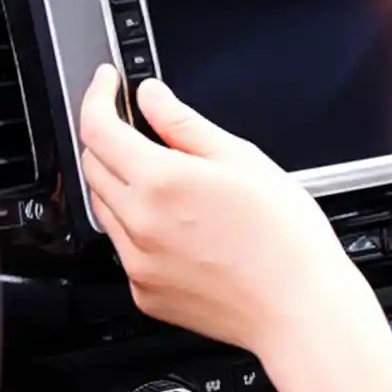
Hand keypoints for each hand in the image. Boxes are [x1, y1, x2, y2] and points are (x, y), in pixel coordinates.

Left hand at [78, 66, 381, 357]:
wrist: (299, 309)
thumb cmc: (285, 238)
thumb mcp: (242, 158)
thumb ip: (183, 123)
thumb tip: (151, 97)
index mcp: (161, 182)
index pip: (98, 128)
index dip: (98, 95)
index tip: (108, 82)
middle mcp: (139, 224)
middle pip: (93, 164)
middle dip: (106, 135)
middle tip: (137, 124)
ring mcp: (138, 263)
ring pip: (103, 206)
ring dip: (118, 180)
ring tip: (164, 175)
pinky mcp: (144, 292)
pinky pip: (122, 246)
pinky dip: (135, 223)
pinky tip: (175, 221)